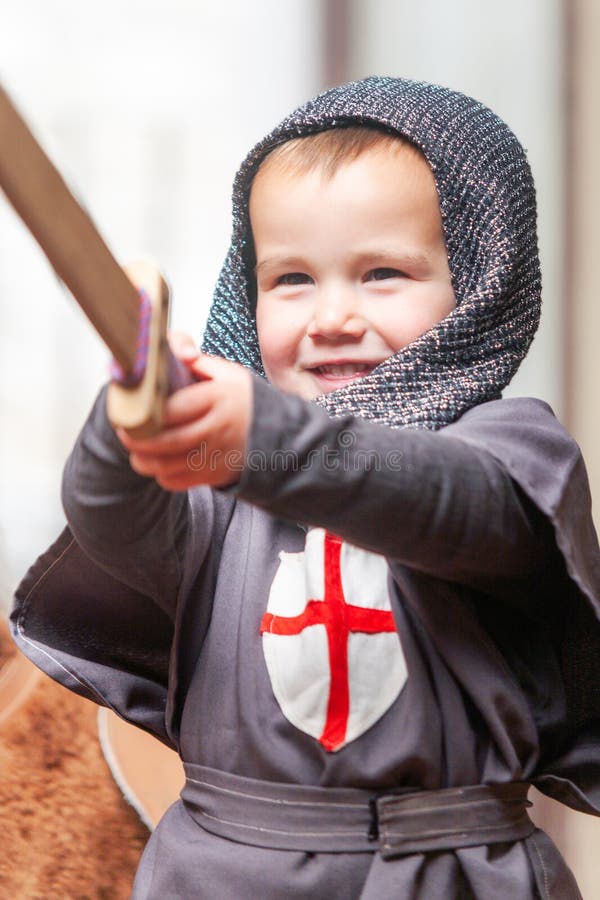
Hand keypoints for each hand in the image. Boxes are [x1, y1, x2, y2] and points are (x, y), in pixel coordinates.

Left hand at [116, 332, 252, 490]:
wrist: (276, 434)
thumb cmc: (243, 401)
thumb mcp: (227, 372)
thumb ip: (196, 358)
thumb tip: (174, 347)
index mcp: (217, 399)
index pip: (174, 408)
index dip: (146, 412)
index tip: (129, 409)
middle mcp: (216, 429)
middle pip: (168, 441)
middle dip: (138, 439)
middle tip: (124, 432)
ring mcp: (214, 455)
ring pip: (169, 466)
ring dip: (144, 460)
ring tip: (135, 449)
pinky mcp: (213, 475)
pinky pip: (177, 481)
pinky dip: (161, 475)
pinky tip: (158, 463)